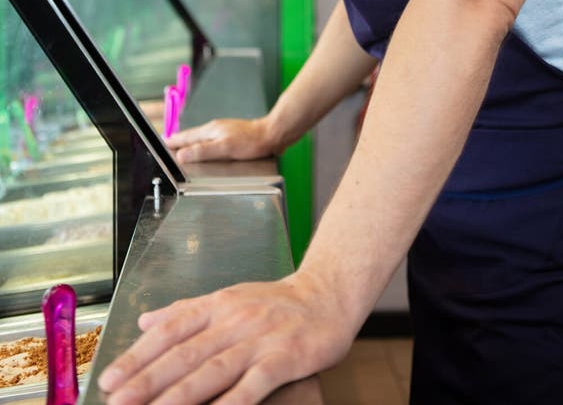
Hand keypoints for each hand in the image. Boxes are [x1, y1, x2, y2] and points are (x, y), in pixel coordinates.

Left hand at [97, 273, 353, 403]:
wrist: (327, 295)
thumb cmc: (276, 302)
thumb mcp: (229, 297)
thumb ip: (187, 310)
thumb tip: (146, 321)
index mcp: (217, 305)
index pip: (170, 330)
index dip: (138, 355)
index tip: (109, 378)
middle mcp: (233, 319)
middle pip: (184, 353)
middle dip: (147, 379)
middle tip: (117, 400)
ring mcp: (259, 338)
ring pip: (212, 369)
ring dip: (178, 395)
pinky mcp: (284, 356)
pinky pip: (254, 383)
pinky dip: (233, 401)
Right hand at [164, 116, 276, 163]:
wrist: (271, 135)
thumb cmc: (251, 142)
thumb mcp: (224, 148)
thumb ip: (202, 151)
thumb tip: (182, 154)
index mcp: (211, 130)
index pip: (186, 136)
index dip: (174, 141)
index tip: (164, 144)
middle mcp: (216, 129)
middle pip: (192, 135)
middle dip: (180, 140)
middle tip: (170, 144)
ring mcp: (224, 131)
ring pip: (202, 137)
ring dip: (191, 141)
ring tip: (184, 147)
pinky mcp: (232, 136)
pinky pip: (212, 139)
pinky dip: (203, 144)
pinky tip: (207, 148)